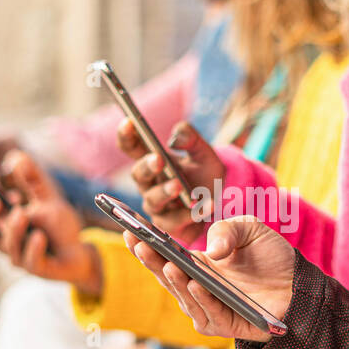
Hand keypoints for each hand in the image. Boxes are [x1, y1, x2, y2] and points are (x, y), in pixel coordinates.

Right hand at [0, 150, 102, 295]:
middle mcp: (5, 239)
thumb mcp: (48, 196)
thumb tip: (16, 157)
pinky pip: (30, 261)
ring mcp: (19, 255)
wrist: (80, 252)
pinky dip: (33, 247)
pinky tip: (40, 236)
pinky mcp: (36, 268)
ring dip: (13, 229)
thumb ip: (33, 178)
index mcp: (3, 219)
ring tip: (22, 213)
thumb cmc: (58, 225)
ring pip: (6, 245)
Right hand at [119, 121, 223, 242]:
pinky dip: (190, 214)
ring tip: (179, 186)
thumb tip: (175, 139)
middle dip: (147, 166)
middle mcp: (149, 184)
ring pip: (152, 200)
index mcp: (152, 162)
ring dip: (165, 192)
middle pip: (138, 174)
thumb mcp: (203, 152)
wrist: (222, 202)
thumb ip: (191, 138)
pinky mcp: (169, 226)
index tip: (129, 122)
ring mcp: (157, 207)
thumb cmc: (205, 174)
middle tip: (159, 159)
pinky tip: (205, 206)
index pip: (132, 148)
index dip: (126, 136)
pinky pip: (174, 222)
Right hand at [124, 215, 293, 341]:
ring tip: (169, 263)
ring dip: (174, 281)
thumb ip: (228, 229)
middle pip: (167, 276)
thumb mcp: (249, 229)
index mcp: (197, 266)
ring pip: (184, 297)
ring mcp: (209, 309)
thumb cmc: (271, 257)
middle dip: (151, 260)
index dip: (145, 244)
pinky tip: (195, 284)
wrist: (299, 284)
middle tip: (139, 242)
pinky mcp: (226, 326)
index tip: (128, 228)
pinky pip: (210, 314)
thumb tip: (211, 251)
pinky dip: (201, 300)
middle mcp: (197, 289)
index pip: (163, 256)